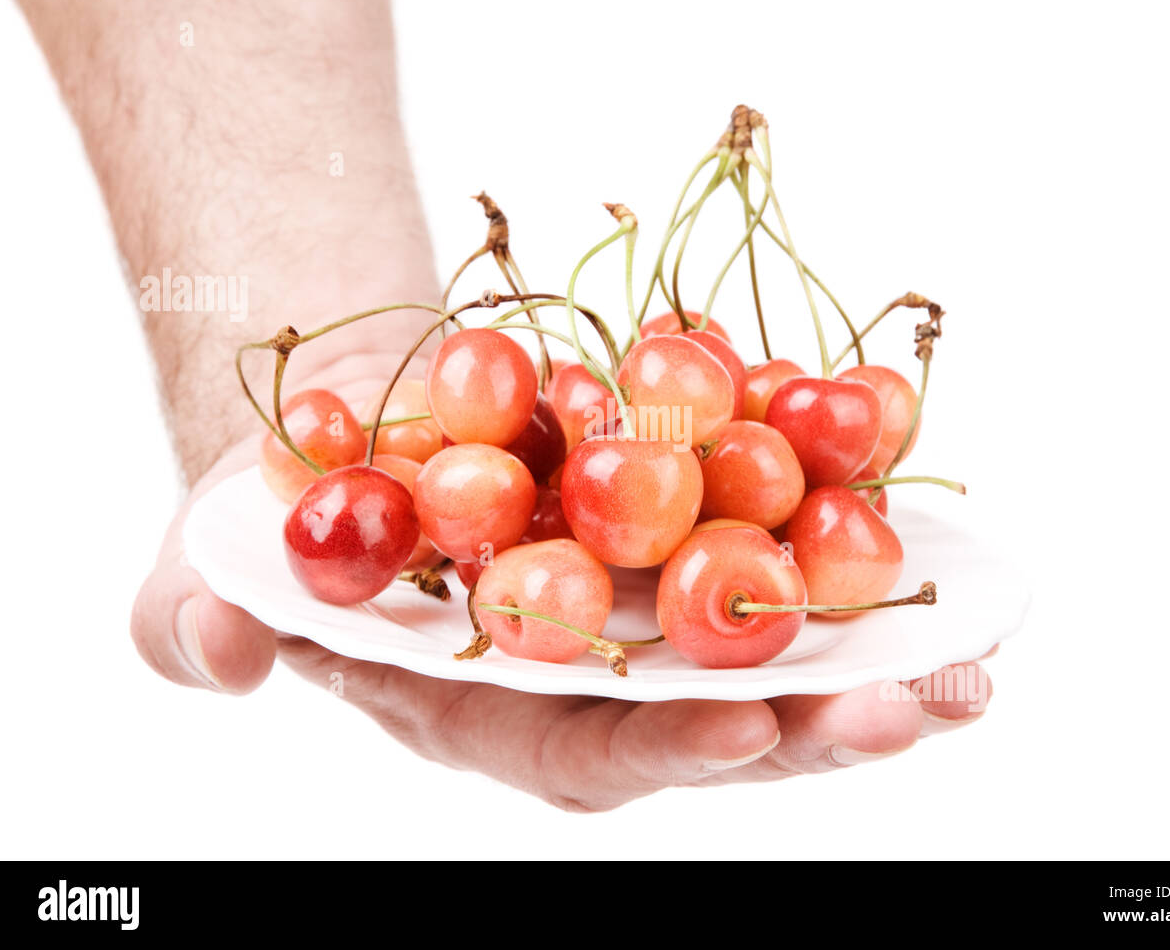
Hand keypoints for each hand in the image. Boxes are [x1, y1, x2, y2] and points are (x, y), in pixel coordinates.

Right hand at [131, 416, 993, 811]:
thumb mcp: (223, 551)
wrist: (371, 414)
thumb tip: (224, 651)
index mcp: (489, 708)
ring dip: (869, 660)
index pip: (581, 754)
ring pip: (771, 653)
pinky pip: (783, 550)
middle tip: (905, 708)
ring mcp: (651, 611)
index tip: (742, 730)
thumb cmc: (297, 501)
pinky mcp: (689, 536)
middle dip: (809, 725)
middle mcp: (590, 677)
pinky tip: (925, 537)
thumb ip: (205, 617)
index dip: (658, 752)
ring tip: (965, 663)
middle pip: (709, 722)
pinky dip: (852, 546)